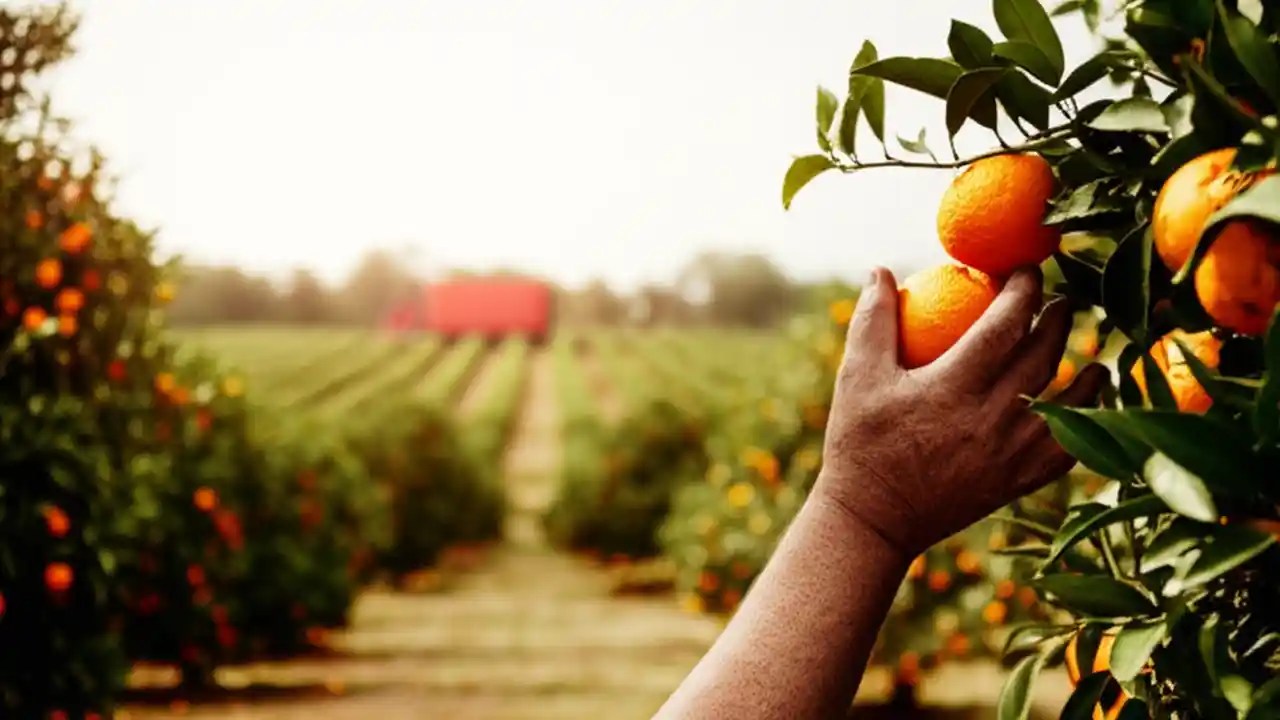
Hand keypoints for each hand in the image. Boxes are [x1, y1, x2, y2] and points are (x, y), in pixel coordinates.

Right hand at [815, 266, 1106, 556]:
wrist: (874, 520)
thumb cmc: (860, 444)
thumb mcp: (856, 377)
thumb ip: (873, 320)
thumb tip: (881, 269)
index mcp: (954, 387)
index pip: (1005, 324)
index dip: (1024, 290)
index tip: (1029, 270)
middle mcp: (992, 418)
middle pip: (1044, 355)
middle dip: (1059, 318)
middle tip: (1063, 298)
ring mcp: (1011, 454)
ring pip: (1071, 403)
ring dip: (1089, 369)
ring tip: (1092, 347)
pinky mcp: (1019, 481)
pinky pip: (1070, 448)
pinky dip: (1088, 423)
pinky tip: (1091, 405)